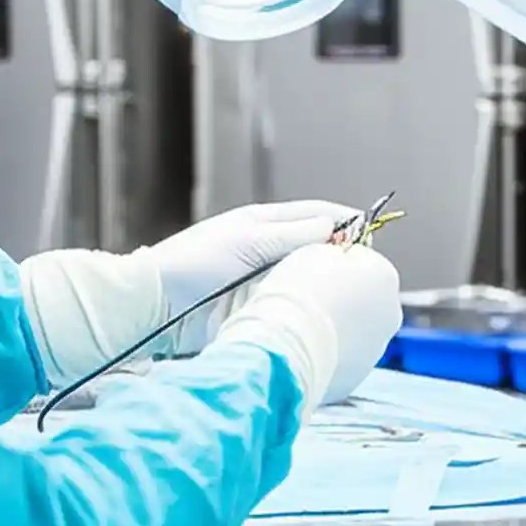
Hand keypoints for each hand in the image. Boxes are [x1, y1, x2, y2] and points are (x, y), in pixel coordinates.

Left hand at [150, 201, 360, 312]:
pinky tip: (322, 312)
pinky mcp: (256, 306)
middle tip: (365, 267)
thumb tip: (333, 226)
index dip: (344, 220)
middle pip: (315, 246)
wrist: (155, 305)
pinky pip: (291, 301)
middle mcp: (266, 248)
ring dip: (324, 281)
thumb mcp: (248, 241)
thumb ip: (293, 234)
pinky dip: (307, 304)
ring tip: (350, 291)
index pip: (315, 214)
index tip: (369, 230)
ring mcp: (261, 278)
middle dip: (340, 254)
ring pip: (306, 275)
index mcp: (264, 223)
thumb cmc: (193, 264)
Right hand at [215, 244, 401, 412]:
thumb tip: (336, 257)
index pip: (360, 257)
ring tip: (298, 326)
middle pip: (360, 296)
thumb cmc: (297, 293)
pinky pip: (339, 358)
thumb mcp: (314, 250)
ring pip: (352, 330)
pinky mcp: (354, 378)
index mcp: (385, 276)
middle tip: (302, 297)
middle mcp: (390, 314)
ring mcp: (374, 350)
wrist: (284, 348)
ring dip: (331, 326)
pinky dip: (325, 353)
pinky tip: (302, 348)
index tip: (310, 267)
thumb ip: (333, 250)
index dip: (331, 260)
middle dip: (337, 295)